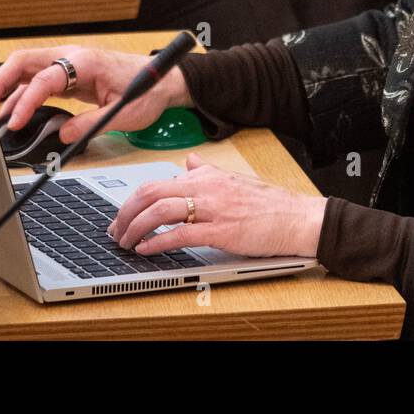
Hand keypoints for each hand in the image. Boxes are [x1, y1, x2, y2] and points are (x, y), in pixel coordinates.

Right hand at [0, 45, 192, 143]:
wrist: (164, 79)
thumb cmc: (149, 88)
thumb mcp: (126, 113)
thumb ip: (93, 124)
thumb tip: (64, 135)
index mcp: (85, 61)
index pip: (45, 76)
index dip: (26, 100)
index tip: (14, 122)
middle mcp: (72, 56)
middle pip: (24, 60)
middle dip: (0, 81)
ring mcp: (68, 63)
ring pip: (27, 68)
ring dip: (7, 87)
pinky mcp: (68, 74)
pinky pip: (37, 80)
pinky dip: (21, 94)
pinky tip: (14, 112)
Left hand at [108, 151, 326, 258]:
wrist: (297, 217)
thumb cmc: (268, 204)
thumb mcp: (234, 179)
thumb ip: (208, 172)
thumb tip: (189, 163)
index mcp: (207, 175)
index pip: (156, 183)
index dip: (132, 201)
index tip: (122, 216)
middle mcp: (206, 187)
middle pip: (151, 193)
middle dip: (125, 213)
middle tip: (116, 230)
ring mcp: (213, 209)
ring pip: (160, 211)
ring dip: (136, 228)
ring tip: (126, 242)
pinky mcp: (221, 231)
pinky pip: (180, 234)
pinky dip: (157, 243)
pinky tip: (146, 249)